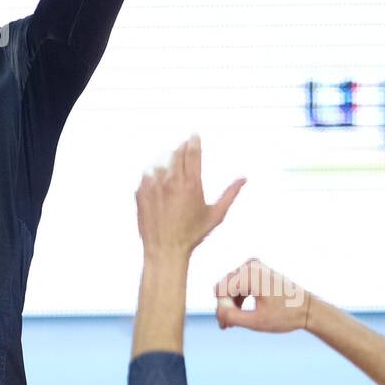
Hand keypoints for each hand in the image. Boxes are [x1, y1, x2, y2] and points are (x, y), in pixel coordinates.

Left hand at [135, 134, 245, 262]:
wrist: (165, 249)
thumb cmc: (192, 235)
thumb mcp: (216, 215)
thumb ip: (230, 194)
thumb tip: (244, 178)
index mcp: (191, 185)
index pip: (193, 153)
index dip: (194, 141)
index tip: (194, 135)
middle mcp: (171, 181)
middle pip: (176, 153)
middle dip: (181, 147)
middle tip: (184, 145)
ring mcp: (154, 185)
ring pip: (160, 161)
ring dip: (167, 159)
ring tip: (171, 164)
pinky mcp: (140, 191)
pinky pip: (147, 173)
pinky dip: (153, 172)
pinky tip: (158, 177)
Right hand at [213, 258, 310, 331]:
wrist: (308, 308)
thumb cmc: (285, 315)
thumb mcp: (256, 321)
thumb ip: (232, 317)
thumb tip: (218, 311)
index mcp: (249, 274)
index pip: (221, 291)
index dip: (220, 310)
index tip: (225, 327)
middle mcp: (250, 265)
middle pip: (224, 286)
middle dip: (224, 306)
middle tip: (227, 327)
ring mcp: (254, 266)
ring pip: (230, 286)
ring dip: (230, 303)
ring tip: (233, 323)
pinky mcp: (258, 271)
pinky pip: (239, 283)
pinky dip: (238, 298)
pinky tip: (241, 313)